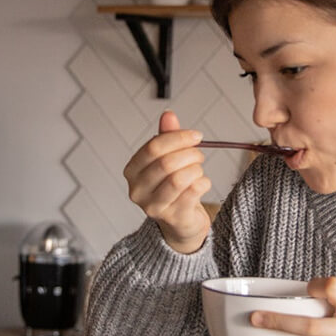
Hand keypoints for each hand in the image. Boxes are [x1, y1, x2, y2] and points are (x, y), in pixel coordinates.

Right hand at [124, 110, 211, 253]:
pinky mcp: (172, 218)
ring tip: (199, 170)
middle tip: (199, 154)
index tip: (196, 136)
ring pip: (179, 179)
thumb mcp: (167, 158)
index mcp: (132, 170)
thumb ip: (167, 136)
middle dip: (189, 154)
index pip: (153, 147)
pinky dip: (203, 183)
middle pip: (166, 163)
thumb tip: (168, 115)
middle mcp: (137, 190)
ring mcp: (153, 207)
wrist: (181, 221)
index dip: (178, 138)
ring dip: (196, 169)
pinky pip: (192, 193)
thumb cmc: (172, 186)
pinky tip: (202, 183)